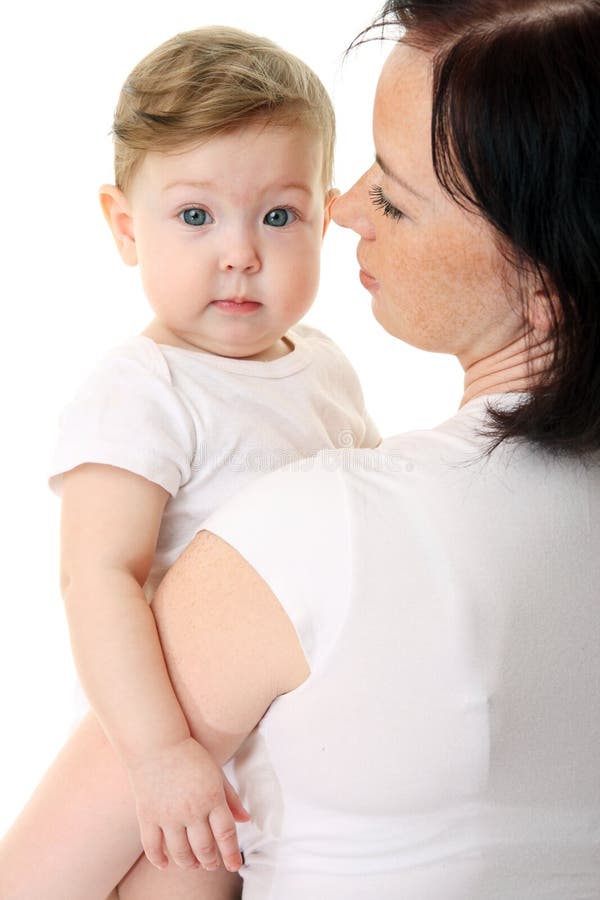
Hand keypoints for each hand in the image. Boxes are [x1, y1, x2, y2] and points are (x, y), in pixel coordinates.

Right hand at [127, 736, 250, 871]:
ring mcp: (168, 815)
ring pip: (180, 852)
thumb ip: (231, 798)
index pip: (226, 834)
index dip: (231, 854)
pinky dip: (160, 859)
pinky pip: (153, 847)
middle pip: (204, 847)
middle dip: (210, 861)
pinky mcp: (147, 816)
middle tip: (212, 864)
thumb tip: (246, 820)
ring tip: (193, 865)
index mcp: (212, 797)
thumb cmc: (190, 756)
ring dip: (188, 863)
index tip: (234, 865)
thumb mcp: (216, 773)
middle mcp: (192, 809)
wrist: (157, 742)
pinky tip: (166, 863)